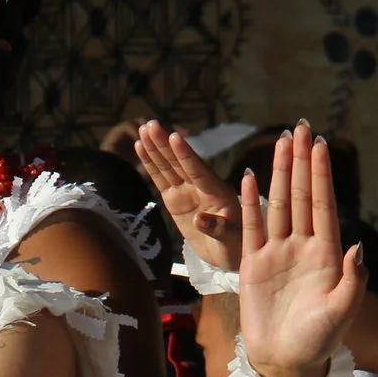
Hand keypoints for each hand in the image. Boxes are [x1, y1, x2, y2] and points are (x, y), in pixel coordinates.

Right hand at [132, 121, 239, 271]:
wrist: (229, 252)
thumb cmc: (236, 244)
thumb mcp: (232, 239)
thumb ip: (218, 228)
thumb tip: (200, 219)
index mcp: (217, 192)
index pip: (198, 170)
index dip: (186, 155)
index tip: (174, 137)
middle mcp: (200, 186)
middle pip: (179, 163)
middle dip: (165, 144)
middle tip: (151, 125)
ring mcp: (186, 191)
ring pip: (168, 166)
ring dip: (155, 148)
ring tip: (143, 130)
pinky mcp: (175, 199)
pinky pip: (161, 178)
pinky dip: (151, 164)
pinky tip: (141, 148)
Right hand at [235, 121, 363, 376]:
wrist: (287, 363)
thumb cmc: (320, 341)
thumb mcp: (343, 313)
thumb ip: (353, 281)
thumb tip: (357, 247)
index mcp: (327, 255)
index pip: (324, 205)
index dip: (322, 175)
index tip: (322, 146)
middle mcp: (303, 248)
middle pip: (301, 196)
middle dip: (301, 162)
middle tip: (301, 128)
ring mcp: (277, 254)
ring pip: (278, 204)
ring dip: (279, 173)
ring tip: (280, 142)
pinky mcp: (253, 265)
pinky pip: (251, 227)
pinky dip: (250, 203)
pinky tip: (249, 178)